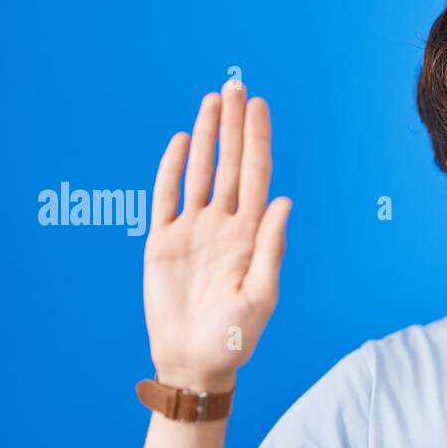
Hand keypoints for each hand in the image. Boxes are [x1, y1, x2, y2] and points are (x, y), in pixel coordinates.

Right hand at [143, 78, 291, 391]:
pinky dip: (173, 169)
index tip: (259, 107)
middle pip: (231, 165)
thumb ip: (270, 247)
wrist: (195, 362)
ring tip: (212, 100)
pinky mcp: (162, 241)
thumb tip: (284, 202)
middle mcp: (223, 225)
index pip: (257, 177)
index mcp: (250, 236)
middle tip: (235, 86)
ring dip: (208, 137)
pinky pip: (166, 197)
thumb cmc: (235, 337)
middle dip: (234, 126)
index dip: (258, 141)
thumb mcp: (261, 295)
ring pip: (201, 172)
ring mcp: (192, 230)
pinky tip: (184, 142)